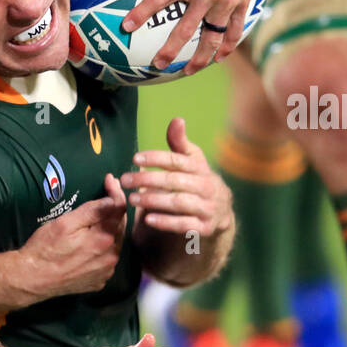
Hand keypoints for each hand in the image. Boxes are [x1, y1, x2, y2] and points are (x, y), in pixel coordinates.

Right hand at [14, 174, 127, 299]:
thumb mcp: (65, 223)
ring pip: (115, 243)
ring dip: (110, 229)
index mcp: (104, 239)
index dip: (116, 192)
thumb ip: (92, 211)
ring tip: (99, 218)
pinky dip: (103, 248)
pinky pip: (107, 259)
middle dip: (115, 209)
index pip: (119, 209)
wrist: (32, 280)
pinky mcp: (100, 280)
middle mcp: (111, 257)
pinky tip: (92, 243)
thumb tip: (113, 199)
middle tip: (107, 193)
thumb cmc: (44, 248)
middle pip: (120, 226)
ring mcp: (106, 271)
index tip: (110, 180)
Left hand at [119, 0, 275, 74]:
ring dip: (201, 57)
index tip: (126, 27)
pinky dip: (227, 46)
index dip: (141, 14)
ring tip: (188, 70)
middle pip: (185, 29)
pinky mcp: (242, 2)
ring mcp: (227, 0)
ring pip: (212, 36)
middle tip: (157, 64)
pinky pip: (234, 30)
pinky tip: (218, 58)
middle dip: (170, 50)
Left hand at [120, 118, 233, 235]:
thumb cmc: (198, 180)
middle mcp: (206, 186)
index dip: (156, 158)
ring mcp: (207, 207)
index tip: (135, 158)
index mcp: (201, 168)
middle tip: (125, 180)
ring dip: (153, 200)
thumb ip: (180, 143)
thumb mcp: (192, 161)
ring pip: (178, 202)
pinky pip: (184, 225)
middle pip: (174, 181)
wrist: (221, 212)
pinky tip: (148, 218)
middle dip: (148, 180)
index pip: (177, 160)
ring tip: (132, 199)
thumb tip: (177, 119)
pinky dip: (166, 222)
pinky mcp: (205, 227)